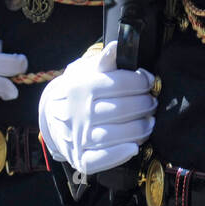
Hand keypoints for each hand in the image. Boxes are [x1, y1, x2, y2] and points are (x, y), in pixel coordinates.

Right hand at [38, 41, 155, 175]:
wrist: (52, 116)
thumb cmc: (78, 90)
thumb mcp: (87, 70)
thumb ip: (105, 60)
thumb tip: (117, 45)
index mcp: (79, 87)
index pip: (117, 84)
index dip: (140, 82)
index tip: (150, 82)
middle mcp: (75, 112)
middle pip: (119, 110)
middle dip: (143, 105)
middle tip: (152, 103)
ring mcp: (76, 137)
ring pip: (112, 135)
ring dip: (138, 129)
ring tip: (149, 122)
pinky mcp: (79, 157)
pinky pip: (99, 160)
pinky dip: (119, 154)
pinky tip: (134, 147)